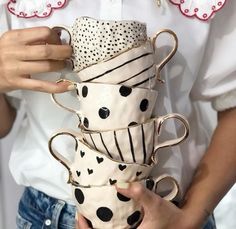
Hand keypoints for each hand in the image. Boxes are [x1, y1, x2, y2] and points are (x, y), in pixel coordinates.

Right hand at [0, 26, 71, 92]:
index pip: (43, 32)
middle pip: (46, 51)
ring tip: (64, 65)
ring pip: (46, 66)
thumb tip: (58, 40)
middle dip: (63, 52)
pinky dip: (58, 87)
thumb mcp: (13, 42)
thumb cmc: (5, 55)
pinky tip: (68, 85)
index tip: (60, 43)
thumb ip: (31, 40)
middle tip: (69, 54)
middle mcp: (14, 51)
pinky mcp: (18, 83)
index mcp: (14, 37)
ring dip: (61, 66)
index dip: (56, 38)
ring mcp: (15, 68)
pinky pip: (42, 86)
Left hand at [76, 182, 202, 228]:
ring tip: (89, 208)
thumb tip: (119, 184)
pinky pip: (115, 228)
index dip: (85, 228)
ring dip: (95, 223)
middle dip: (87, 225)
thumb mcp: (154, 204)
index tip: (80, 214)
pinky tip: (104, 210)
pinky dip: (106, 221)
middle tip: (82, 209)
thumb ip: (139, 193)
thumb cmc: (169, 216)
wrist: (183, 223)